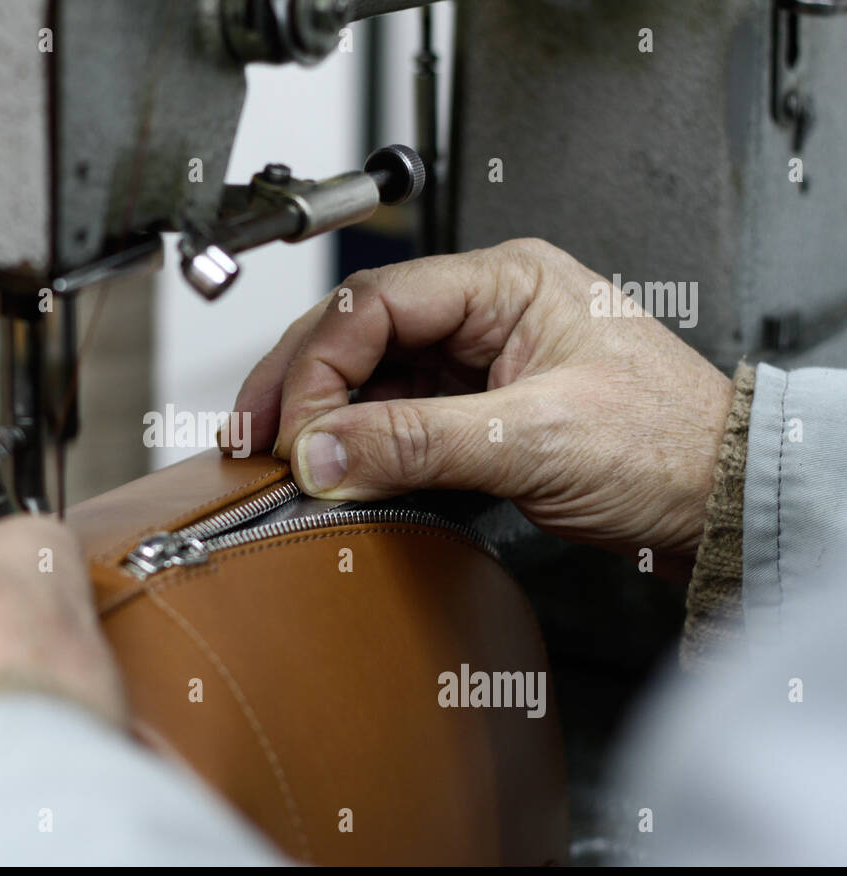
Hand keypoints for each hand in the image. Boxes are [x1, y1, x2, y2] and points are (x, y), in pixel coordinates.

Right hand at [233, 239, 732, 572]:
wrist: (718, 500)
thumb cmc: (667, 445)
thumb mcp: (534, 439)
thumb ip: (417, 442)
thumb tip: (318, 452)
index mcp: (504, 281)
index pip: (374, 305)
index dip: (319, 367)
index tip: (295, 432)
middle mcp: (482, 311)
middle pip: (357, 333)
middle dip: (297, 385)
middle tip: (251, 436)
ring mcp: (475, 360)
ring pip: (368, 375)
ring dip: (319, 416)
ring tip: (276, 457)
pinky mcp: (472, 408)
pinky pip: (393, 415)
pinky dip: (355, 443)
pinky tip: (328, 466)